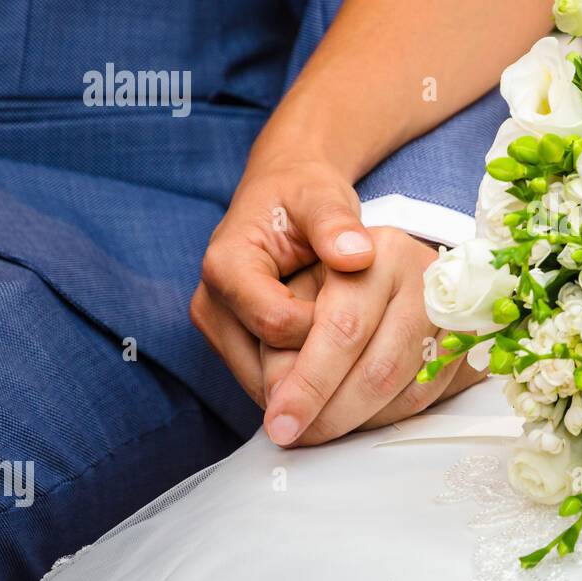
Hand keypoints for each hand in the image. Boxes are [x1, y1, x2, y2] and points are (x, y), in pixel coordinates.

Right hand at [190, 156, 376, 404]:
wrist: (282, 195)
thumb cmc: (302, 194)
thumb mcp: (322, 197)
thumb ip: (336, 224)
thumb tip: (358, 255)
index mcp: (227, 266)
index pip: (277, 324)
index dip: (324, 332)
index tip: (364, 323)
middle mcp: (211, 304)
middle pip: (265, 365)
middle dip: (317, 372)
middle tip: (370, 367)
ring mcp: (218, 329)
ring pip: (265, 383)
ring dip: (310, 386)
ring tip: (358, 374)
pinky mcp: (231, 344)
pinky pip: (267, 380)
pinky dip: (302, 384)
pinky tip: (340, 376)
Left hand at [257, 228, 483, 445]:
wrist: (379, 253)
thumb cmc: (331, 268)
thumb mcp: (296, 282)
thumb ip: (283, 335)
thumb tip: (282, 395)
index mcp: (380, 254)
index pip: (344, 329)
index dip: (309, 385)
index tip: (279, 422)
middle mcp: (425, 281)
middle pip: (382, 369)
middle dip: (332, 414)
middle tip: (296, 435)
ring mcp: (454, 315)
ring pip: (409, 391)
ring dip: (360, 422)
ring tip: (320, 428)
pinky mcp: (468, 343)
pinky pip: (429, 397)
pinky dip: (388, 417)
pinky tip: (356, 417)